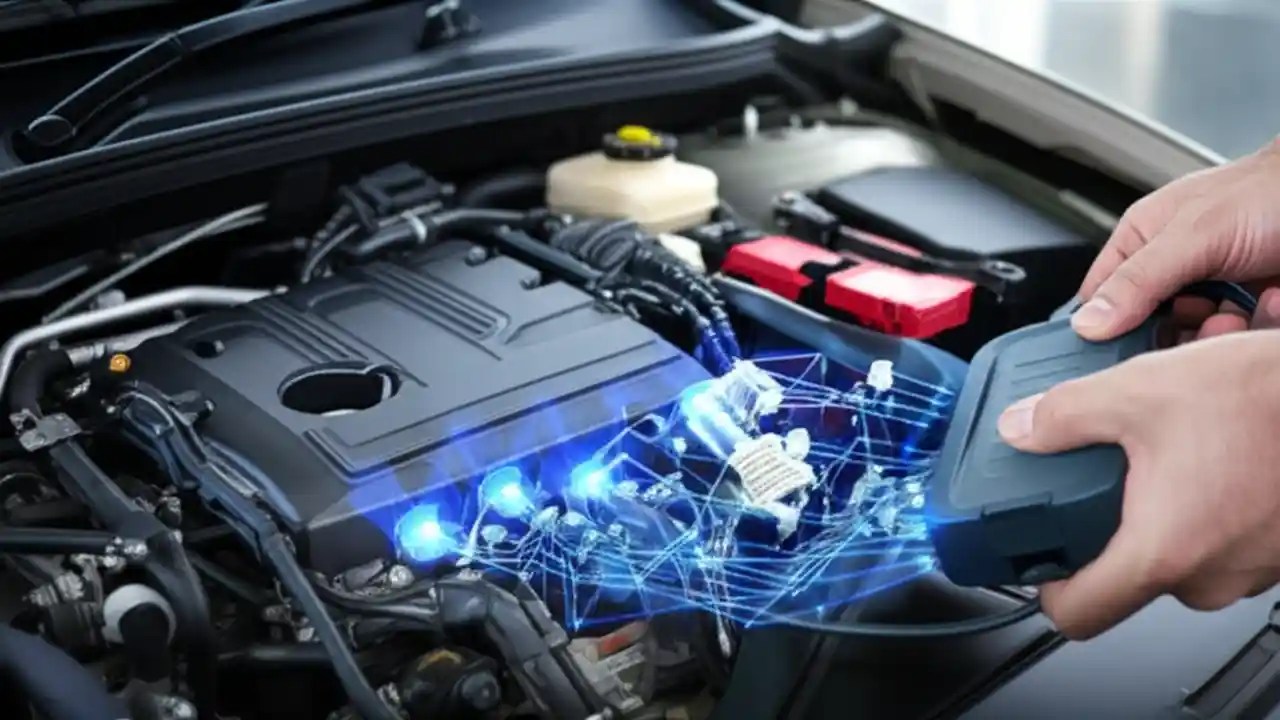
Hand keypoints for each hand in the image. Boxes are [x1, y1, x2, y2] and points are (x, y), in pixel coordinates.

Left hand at [996, 330, 1279, 639]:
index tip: (1039, 557)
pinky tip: (1203, 460)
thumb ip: (1064, 415)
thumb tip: (1022, 428)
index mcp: (1161, 553)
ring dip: (1158, 513)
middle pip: (1125, 578)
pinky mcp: (1274, 551)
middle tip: (1092, 484)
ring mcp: (1247, 570)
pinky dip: (1202, 508)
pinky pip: (1220, 542)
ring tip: (1154, 460)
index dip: (1047, 590)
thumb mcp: (1139, 391)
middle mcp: (1207, 576)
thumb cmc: (1267, 400)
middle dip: (1104, 531)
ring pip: (1176, 556)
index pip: (1077, 615)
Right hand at [1074, 138, 1279, 340]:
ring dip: (1213, 338)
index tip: (1109, 358)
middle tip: (1191, 328)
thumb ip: (1139, 280)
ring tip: (1233, 316)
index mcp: (1141, 241)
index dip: (1099, 330)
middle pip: (1144, 328)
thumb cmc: (1269, 194)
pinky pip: (1230, 342)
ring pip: (1189, 341)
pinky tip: (1260, 310)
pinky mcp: (1243, 310)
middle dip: (1169, 336)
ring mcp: (1208, 291)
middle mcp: (1170, 269)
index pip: (1098, 299)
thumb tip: (1088, 323)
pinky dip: (1245, 334)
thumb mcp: (1193, 236)